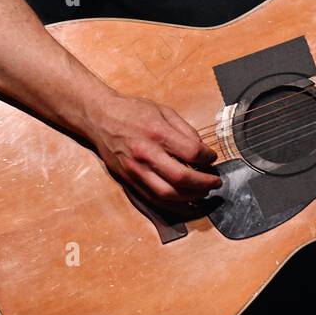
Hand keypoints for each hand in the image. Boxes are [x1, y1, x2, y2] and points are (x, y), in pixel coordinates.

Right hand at [85, 93, 221, 213]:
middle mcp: (146, 154)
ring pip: (167, 194)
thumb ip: (185, 130)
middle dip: (204, 183)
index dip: (208, 158)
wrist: (99, 118)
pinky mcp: (129, 180)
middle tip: (215, 181)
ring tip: (203, 192)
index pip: (191, 152)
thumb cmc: (132, 111)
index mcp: (157, 133)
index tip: (213, 158)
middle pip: (181, 178)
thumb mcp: (164, 111)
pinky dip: (172, 203)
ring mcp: (136, 170)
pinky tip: (184, 199)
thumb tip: (203, 150)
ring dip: (190, 197)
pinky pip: (153, 198)